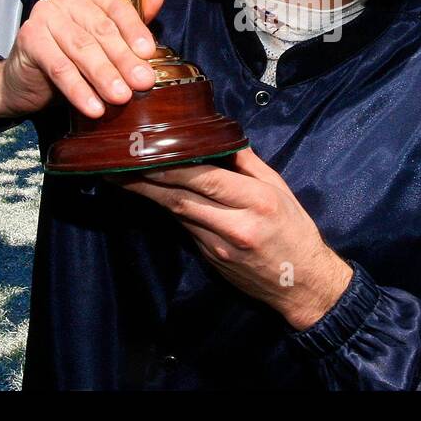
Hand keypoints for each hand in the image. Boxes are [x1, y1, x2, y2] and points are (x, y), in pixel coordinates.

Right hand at [0, 0, 163, 127]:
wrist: (29, 79)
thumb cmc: (73, 57)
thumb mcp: (107, 42)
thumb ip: (131, 21)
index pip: (118, 8)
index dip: (135, 31)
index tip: (149, 54)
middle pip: (101, 30)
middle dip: (124, 59)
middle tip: (142, 83)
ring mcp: (45, 14)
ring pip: (81, 48)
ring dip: (103, 75)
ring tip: (121, 97)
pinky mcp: (29, 37)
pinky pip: (58, 67)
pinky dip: (78, 89)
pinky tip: (94, 107)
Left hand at [108, 148, 353, 330]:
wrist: (302, 283)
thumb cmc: (295, 230)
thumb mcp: (280, 189)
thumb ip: (248, 163)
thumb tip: (221, 137)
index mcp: (257, 201)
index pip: (206, 179)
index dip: (172, 167)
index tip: (146, 152)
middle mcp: (236, 224)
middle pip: (182, 198)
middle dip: (147, 181)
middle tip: (118, 164)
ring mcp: (220, 246)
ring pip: (178, 214)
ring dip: (148, 195)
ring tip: (123, 178)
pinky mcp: (211, 259)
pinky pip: (185, 228)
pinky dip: (167, 210)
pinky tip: (150, 197)